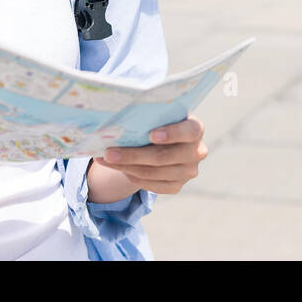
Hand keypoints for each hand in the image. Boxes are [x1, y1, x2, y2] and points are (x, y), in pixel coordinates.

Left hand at [92, 116, 207, 194]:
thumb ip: (150, 116)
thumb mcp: (161, 115)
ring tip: (105, 159)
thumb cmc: (160, 121)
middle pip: (163, 157)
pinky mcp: (177, 186)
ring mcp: (188, 172)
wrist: (167, 142)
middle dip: (133, 155)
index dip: (172, 134)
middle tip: (109, 152)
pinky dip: (131, 176)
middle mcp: (197, 152)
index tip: (151, 134)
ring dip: (126, 167)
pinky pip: (151, 185)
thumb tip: (117, 117)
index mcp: (196, 129)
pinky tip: (118, 168)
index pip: (189, 131)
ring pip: (153, 173)